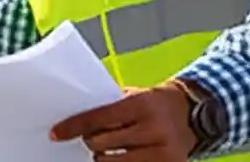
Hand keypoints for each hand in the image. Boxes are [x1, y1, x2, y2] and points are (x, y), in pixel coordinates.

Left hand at [49, 81, 195, 160]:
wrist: (194, 113)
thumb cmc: (154, 103)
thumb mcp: (134, 95)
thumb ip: (109, 105)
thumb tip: (74, 118)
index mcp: (142, 104)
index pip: (98, 117)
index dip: (73, 126)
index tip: (55, 133)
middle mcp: (154, 128)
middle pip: (102, 143)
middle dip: (90, 143)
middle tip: (89, 140)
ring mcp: (163, 152)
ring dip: (102, 158)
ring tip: (103, 151)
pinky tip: (116, 158)